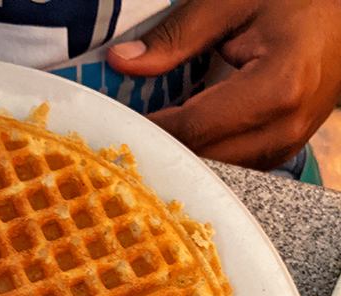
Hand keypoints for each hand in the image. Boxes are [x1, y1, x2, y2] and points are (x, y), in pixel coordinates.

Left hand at [107, 0, 340, 169]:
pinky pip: (232, 169)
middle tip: (119, 141)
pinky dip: (202, 160)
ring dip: (179, 161)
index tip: (114, 127)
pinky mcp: (282, 153)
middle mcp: (284, 128)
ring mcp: (287, 147)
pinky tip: (178, 146)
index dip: (150, 132)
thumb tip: (122, 62)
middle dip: (160, 152)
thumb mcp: (234, 1)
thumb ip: (177, 36)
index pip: (194, 128)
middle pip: (204, 160)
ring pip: (216, 173)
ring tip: (145, 144)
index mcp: (277, 88)